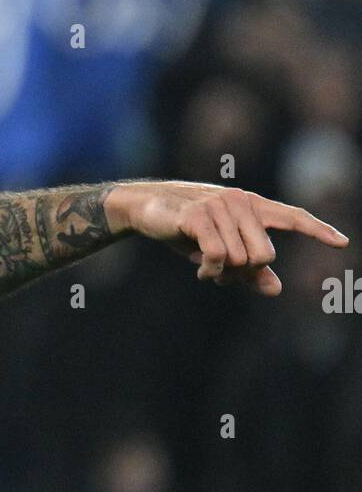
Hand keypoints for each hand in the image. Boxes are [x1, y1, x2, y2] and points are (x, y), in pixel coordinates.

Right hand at [106, 181, 348, 295]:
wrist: (149, 210)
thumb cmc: (189, 231)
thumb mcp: (223, 252)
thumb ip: (250, 270)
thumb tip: (277, 289)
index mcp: (253, 206)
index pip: (292, 217)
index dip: (318, 231)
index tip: (342, 243)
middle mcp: (242, 202)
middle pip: (265, 255)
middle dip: (245, 272)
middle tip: (224, 273)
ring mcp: (221, 206)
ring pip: (240, 259)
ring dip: (221, 274)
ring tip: (206, 268)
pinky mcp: (199, 216)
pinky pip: (218, 256)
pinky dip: (209, 271)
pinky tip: (199, 270)